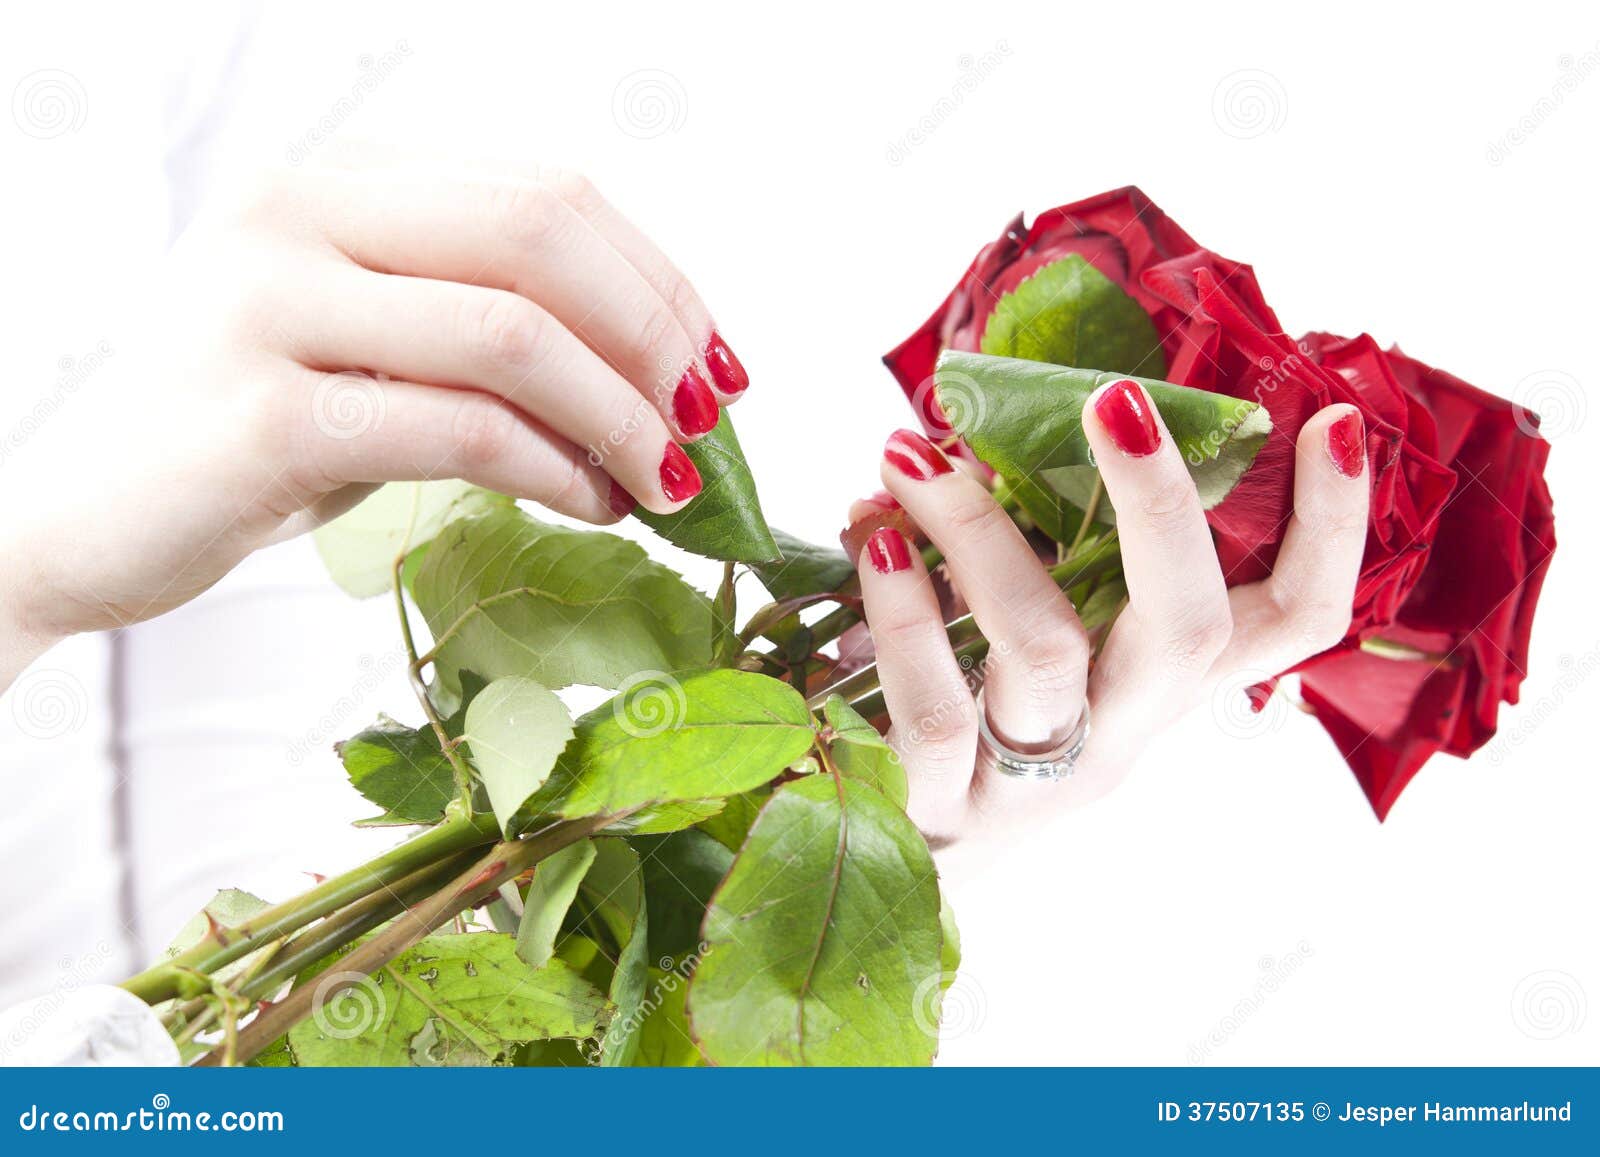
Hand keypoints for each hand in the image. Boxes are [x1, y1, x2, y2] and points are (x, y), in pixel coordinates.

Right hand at [1, 156, 747, 680]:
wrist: (89, 518)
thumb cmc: (256, 435)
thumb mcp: (376, 350)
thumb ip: (486, 333)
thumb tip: (662, 379)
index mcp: (341, 179)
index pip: (547, 195)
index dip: (656, 280)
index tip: (715, 367)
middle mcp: (299, 211)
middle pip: (542, 234)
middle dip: (652, 334)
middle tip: (703, 422)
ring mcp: (269, 302)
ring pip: (512, 333)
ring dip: (618, 414)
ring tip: (661, 481)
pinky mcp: (261, 412)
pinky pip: (458, 428)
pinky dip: (553, 470)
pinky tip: (592, 504)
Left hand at [845, 380, 1368, 858]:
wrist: (879, 874)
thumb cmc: (959, 718)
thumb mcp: (1018, 641)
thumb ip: (1016, 555)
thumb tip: (948, 436)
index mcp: (1158, 688)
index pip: (1292, 625)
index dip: (1333, 532)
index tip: (1339, 420)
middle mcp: (1119, 740)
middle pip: (1189, 635)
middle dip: (1162, 504)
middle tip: (1115, 400)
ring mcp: (1036, 784)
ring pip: (1045, 650)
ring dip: (980, 531)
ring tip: (912, 456)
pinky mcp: (946, 813)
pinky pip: (937, 712)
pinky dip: (904, 613)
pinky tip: (873, 544)